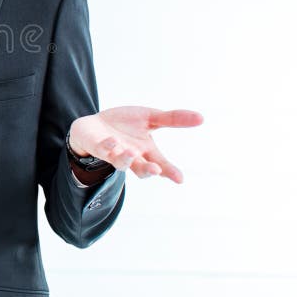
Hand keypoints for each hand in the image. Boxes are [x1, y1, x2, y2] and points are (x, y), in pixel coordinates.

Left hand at [69, 107, 203, 183]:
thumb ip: (172, 119)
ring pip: (121, 163)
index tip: (180, 179)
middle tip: (156, 170)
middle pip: (141, 169)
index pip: (161, 164)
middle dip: (149, 171)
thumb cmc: (124, 124)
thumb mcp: (150, 118)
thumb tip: (201, 118)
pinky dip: (108, 146)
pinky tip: (113, 140)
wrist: (94, 124)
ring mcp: (114, 153)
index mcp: (146, 151)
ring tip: (131, 152)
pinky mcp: (99, 147)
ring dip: (126, 159)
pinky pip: (103, 150)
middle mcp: (131, 156)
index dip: (170, 172)